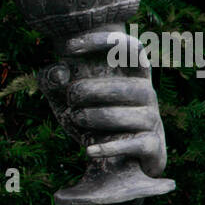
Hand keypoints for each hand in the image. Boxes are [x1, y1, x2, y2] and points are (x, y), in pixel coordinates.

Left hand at [42, 29, 166, 178]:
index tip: (68, 48)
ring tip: (75, 117)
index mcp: (134, 74)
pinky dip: (108, 148)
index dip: (103, 42)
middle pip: (125, 87)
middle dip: (91, 90)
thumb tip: (58, 72)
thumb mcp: (66, 100)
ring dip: (93, 117)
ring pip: (124, 116)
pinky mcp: (151, 146)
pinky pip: (132, 144)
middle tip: (70, 96)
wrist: (117, 162)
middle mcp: (148, 94)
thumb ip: (53, 82)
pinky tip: (88, 150)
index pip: (131, 47)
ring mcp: (152, 120)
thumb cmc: (92, 120)